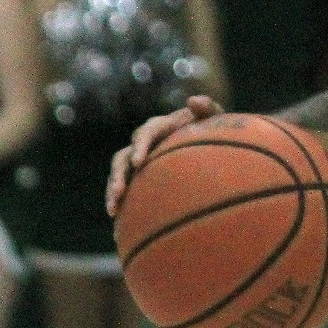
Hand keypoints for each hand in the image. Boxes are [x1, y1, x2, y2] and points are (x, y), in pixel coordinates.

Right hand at [106, 95, 223, 215]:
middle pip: (123, 157)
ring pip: (119, 175)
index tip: (138, 162)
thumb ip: (207, 108)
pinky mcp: (140, 177)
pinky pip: (126, 191)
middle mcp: (144, 144)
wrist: (210, 144)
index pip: (145, 134)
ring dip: (113, 191)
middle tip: (119, 193)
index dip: (140, 147)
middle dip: (119, 175)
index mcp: (160, 127)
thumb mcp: (214, 116)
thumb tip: (193, 100)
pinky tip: (120, 228)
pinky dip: (122, 206)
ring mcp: (140, 161)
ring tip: (113, 211)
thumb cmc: (211, 128)